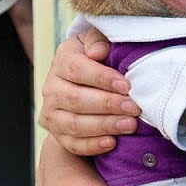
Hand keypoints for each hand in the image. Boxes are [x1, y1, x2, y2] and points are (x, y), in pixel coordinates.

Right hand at [39, 27, 139, 155]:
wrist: (83, 83)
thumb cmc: (99, 59)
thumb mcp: (99, 42)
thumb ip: (98, 40)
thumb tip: (98, 51)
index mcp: (62, 60)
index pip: (77, 69)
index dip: (101, 78)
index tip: (126, 86)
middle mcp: (52, 87)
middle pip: (76, 99)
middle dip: (108, 105)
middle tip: (134, 108)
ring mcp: (52, 113)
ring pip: (74, 124)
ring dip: (104, 126)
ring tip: (130, 125)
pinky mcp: (57, 133)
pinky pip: (72, 144)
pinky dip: (92, 145)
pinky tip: (112, 143)